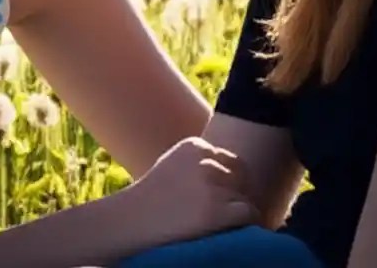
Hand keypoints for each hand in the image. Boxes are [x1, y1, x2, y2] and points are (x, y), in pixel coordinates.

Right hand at [118, 136, 259, 246]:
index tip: (218, 199)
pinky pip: (249, 213)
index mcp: (194, 146)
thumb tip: (234, 174)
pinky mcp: (216, 211)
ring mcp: (211, 186)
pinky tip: (231, 231)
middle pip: (241, 177)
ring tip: (220, 225)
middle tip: (224, 213)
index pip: (230, 161)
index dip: (229, 183)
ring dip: (238, 211)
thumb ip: (198, 163)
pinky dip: (246, 224)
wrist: (127, 223)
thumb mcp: (172, 166)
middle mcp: (204, 161)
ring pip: (245, 197)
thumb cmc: (149, 201)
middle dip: (236, 194)